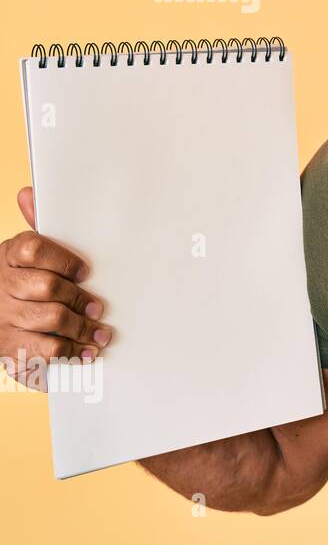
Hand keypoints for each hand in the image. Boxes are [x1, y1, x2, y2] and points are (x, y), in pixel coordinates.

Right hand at [0, 187, 112, 390]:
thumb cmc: (15, 282)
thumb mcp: (19, 256)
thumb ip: (34, 227)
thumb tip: (29, 192)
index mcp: (7, 257)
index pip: (34, 249)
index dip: (65, 260)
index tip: (86, 271)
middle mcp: (2, 286)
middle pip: (49, 286)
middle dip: (80, 298)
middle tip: (99, 308)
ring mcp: (3, 317)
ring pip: (52, 319)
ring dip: (83, 327)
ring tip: (101, 334)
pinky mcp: (8, 347)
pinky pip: (44, 350)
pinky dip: (69, 352)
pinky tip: (85, 353)